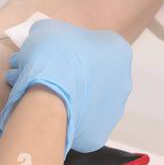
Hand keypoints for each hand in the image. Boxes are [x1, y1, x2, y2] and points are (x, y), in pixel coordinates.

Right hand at [0, 19, 131, 153]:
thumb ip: (51, 33)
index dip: (71, 50)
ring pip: (88, 103)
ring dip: (69, 99)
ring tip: (40, 97)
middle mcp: (123, 81)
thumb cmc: (52, 56)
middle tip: (44, 76)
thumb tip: (45, 41)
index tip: (53, 55)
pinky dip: (65, 121)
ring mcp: (113, 111)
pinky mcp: (99, 135)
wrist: (48, 94)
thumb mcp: (46, 29)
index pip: (96, 47)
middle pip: (94, 77)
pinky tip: (47, 115)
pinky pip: (80, 126)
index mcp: (118, 51)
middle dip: (71, 76)